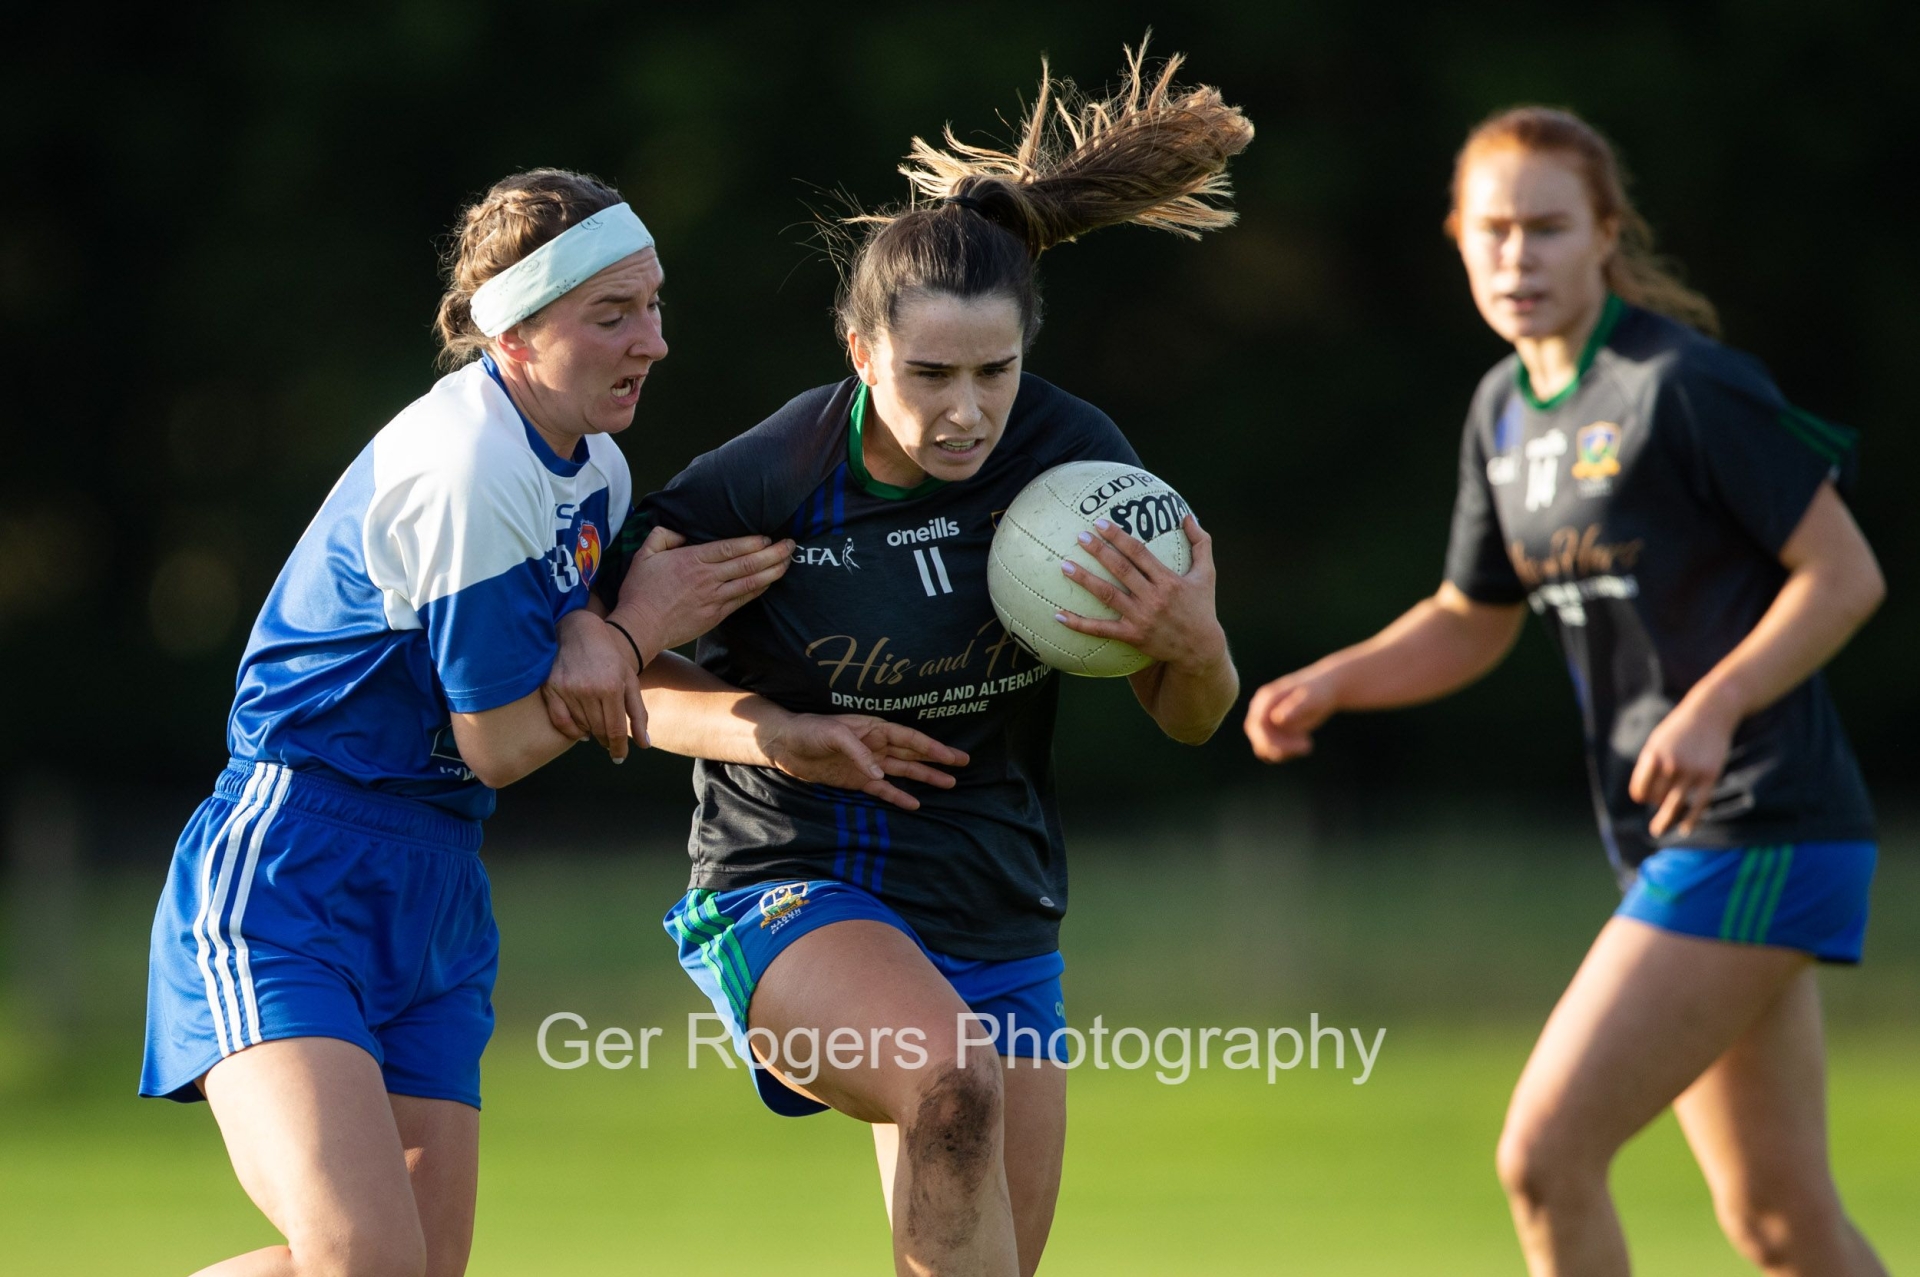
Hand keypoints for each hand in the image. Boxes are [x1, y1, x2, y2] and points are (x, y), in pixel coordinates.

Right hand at [543, 610, 648, 761]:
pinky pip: (559, 721)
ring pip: (581, 727)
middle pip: (598, 730)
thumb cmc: (610, 659)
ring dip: (590, 732)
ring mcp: (567, 689)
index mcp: (611, 687)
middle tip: (609, 742)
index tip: (619, 757)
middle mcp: (588, 689)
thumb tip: (645, 744)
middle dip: (606, 740)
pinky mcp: (550, 687)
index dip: (619, 748)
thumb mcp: (630, 682)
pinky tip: (580, 731)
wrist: (580, 632)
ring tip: (596, 729)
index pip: (616, 730)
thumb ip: (638, 714)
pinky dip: (570, 731)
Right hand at [609, 526, 793, 655]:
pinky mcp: (715, 615)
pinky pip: (743, 600)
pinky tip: (770, 582)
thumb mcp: (644, 554)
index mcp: (691, 560)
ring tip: (788, 562)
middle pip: (747, 564)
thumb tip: (682, 533)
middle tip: (790, 545)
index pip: (729, 548)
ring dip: (773, 571)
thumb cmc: (639, 591)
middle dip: (773, 553)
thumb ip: (663, 535)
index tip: (768, 537)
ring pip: (751, 583)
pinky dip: (759, 590)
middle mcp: (707, 578)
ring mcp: (714, 598)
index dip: (752, 542)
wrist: (639, 628)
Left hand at [760, 713, 969, 811]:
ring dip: (925, 777)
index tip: (954, 756)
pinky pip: (882, 789)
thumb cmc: (809, 730)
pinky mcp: (856, 780)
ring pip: (903, 772)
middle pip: (913, 754)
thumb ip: (859, 752)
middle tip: (962, 765)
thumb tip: (881, 773)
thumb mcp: (833, 734)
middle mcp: (876, 745)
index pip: (910, 739)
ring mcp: (868, 764)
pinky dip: (898, 796)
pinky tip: (914, 804)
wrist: (784, 744)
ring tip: (948, 783)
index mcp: (874, 729)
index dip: (934, 747)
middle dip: (938, 759)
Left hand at [1056, 514, 1227, 671]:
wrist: (1200, 649)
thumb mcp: (1207, 574)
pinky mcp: (1132, 636)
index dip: (1119, 537)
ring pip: (1108, 595)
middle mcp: (1154, 597)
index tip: (1100, 523)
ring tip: (1064, 565)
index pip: (1139, 553)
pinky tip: (1058, 614)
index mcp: (1168, 580)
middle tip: (1080, 536)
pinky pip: (1101, 629)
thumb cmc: (1202, 607)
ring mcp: (1141, 618)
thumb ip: (1200, 544)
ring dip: (1085, 580)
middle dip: (1099, 551)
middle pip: (1121, 569)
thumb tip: (1188, 515)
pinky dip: (1079, 623)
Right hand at [1244, 667, 1339, 761]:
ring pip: (1264, 749)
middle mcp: (1260, 711)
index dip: (1272, 741)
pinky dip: (1287, 753)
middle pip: (1259, 739)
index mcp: (1265, 699)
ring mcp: (1265, 723)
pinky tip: (1305, 743)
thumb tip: (1276, 719)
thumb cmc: (1318, 692)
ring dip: (1286, 753)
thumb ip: (1294, 708)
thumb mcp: (1310, 699)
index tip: (1301, 745)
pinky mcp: (1272, 733)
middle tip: (1307, 746)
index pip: (1257, 725)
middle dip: (1282, 749)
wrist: (1324, 690)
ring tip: (1308, 744)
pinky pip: (1271, 751)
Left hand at [1629, 691, 1738, 837]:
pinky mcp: (1710, 775)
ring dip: (1665, 821)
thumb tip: (1643, 795)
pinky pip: (1699, 804)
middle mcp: (1670, 764)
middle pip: (1656, 797)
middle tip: (1658, 803)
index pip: (1640, 789)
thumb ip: (1650, 765)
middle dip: (1655, 802)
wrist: (1710, 712)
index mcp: (1653, 756)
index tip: (1644, 798)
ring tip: (1657, 831)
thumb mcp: (1658, 742)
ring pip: (1674, 804)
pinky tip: (1685, 830)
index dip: (1641, 796)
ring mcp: (1691, 771)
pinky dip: (1691, 819)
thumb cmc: (1680, 729)